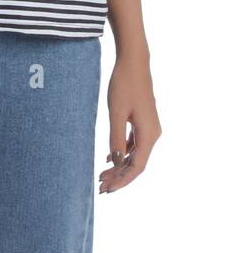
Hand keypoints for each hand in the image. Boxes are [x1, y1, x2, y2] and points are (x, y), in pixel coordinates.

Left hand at [99, 51, 160, 192]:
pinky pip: (134, 144)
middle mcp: (153, 135)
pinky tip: (110, 158)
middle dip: (119, 177)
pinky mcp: (143, 122)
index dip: (122, 180)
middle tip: (100, 187)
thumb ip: (116, 137)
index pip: (137, 167)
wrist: (134, 63)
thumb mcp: (116, 111)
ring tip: (101, 176)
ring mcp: (149, 129)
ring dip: (119, 166)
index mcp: (149, 135)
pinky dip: (122, 153)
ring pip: (135, 154)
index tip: (107, 189)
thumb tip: (116, 161)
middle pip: (136, 163)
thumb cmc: (124, 85)